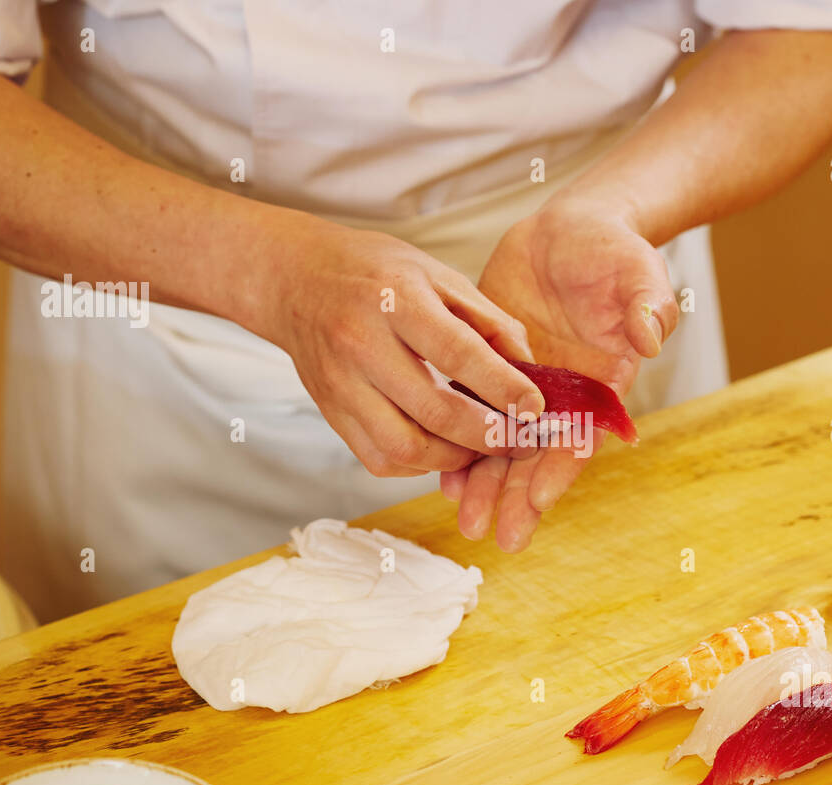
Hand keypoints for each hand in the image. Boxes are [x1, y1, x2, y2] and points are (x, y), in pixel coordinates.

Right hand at [254, 213, 544, 476]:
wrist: (296, 280)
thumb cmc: (375, 272)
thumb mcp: (437, 275)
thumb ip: (488, 321)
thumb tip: (530, 371)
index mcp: (396, 300)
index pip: (458, 354)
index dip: (503, 388)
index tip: (536, 409)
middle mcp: (362, 345)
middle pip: (435, 412)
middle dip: (488, 437)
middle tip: (519, 441)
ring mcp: (341, 385)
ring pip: (405, 448)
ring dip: (454, 458)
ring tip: (481, 448)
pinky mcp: (331, 412)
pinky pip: (380, 459)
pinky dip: (418, 464)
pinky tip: (440, 447)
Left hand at [441, 198, 679, 548]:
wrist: (569, 231)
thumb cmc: (611, 252)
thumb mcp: (639, 270)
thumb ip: (648, 306)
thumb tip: (649, 340)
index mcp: (602, 386)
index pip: (583, 437)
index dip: (560, 470)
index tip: (540, 498)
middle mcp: (564, 399)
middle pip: (539, 458)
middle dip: (518, 496)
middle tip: (496, 533)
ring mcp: (526, 390)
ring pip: (503, 447)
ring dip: (485, 483)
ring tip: (463, 515)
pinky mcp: (490, 371)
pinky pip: (473, 416)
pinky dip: (459, 445)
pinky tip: (440, 475)